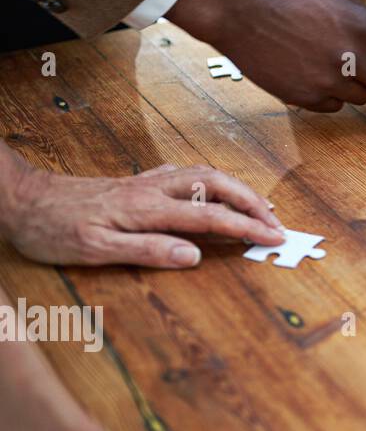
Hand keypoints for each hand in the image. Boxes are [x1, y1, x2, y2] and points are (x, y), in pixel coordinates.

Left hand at [0, 162, 283, 268]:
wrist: (22, 199)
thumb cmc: (53, 229)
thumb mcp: (96, 250)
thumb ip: (148, 251)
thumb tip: (194, 256)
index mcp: (148, 209)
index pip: (211, 217)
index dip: (247, 227)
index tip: (275, 238)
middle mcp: (153, 190)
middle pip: (217, 186)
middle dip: (252, 202)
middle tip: (276, 222)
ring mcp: (146, 182)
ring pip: (203, 175)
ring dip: (235, 188)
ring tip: (257, 205)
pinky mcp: (137, 182)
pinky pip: (184, 174)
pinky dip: (209, 181)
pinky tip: (210, 190)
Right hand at [167, 0, 365, 111]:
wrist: (241, 12)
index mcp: (364, 26)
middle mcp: (352, 55)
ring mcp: (330, 79)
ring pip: (362, 97)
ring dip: (353, 84)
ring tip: (324, 60)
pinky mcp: (308, 97)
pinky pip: (334, 106)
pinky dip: (327, 94)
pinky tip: (307, 71)